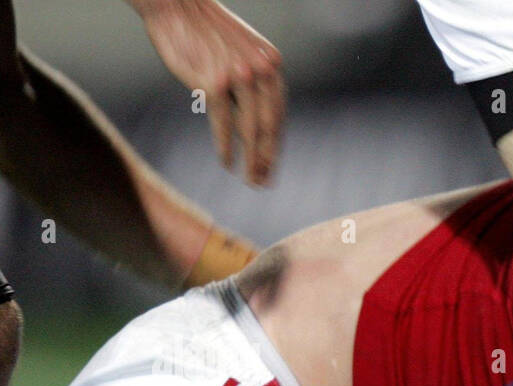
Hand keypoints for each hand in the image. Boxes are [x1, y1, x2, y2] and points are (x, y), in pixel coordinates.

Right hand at [132, 0, 283, 185]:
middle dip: (268, 159)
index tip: (274, 165)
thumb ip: (253, 81)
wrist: (175, 2)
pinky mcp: (213, 83)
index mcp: (271, 63)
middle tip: (265, 182)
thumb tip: (256, 122)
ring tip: (250, 179)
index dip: (276, 143)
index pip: (278, 113)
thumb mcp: (240, 51)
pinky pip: (223, 125)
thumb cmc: (204, 29)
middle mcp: (260, 70)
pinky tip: (227, 162)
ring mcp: (238, 77)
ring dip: (251, 160)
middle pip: (269, 126)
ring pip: (250, 130)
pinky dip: (225, 148)